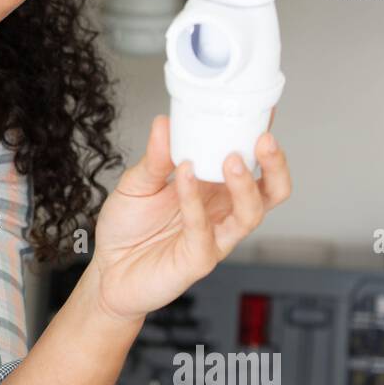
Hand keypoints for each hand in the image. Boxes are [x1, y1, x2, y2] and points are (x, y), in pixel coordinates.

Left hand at [90, 113, 291, 323]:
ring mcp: (214, 237)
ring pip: (250, 214)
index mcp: (214, 189)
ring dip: (245, 184)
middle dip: (275, 165)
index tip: (261, 110)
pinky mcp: (197, 259)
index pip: (252, 164)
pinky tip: (184, 175)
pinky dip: (194, 200)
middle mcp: (221, 212)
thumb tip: (165, 123)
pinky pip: (203, 229)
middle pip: (270, 192)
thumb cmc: (128, 230)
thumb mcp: (136, 184)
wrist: (108, 274)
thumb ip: (154, 158)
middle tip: (264, 138)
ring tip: (232, 158)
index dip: (261, 140)